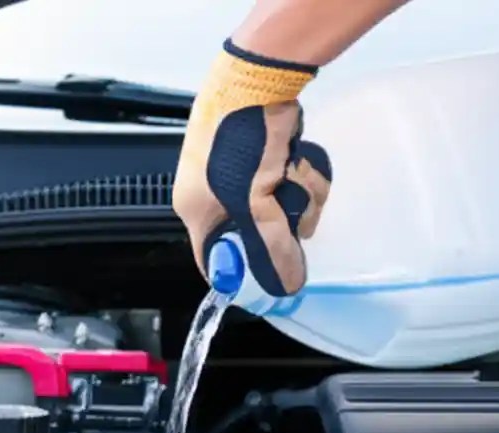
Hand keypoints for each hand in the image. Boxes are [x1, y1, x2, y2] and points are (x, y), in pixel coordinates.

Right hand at [173, 40, 332, 296]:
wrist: (253, 81)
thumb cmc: (237, 139)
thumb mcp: (255, 204)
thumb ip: (272, 247)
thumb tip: (289, 284)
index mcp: (196, 212)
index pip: (215, 262)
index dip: (242, 275)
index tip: (272, 279)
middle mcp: (213, 197)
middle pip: (258, 236)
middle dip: (284, 224)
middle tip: (291, 209)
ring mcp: (239, 177)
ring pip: (281, 210)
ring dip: (299, 197)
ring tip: (296, 174)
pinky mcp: (262, 160)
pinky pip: (289, 184)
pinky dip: (301, 176)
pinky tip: (299, 160)